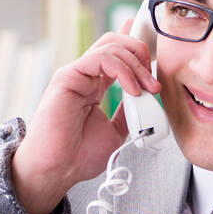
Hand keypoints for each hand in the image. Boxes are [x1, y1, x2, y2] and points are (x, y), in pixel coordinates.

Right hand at [11, 17, 161, 213]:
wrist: (58, 170)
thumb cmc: (78, 156)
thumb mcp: (116, 131)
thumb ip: (128, 112)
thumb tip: (147, 97)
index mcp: (94, 87)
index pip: (115, 55)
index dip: (134, 47)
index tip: (154, 53)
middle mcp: (84, 77)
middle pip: (113, 43)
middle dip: (139, 52)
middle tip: (154, 78)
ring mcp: (76, 75)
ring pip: (109, 46)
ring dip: (136, 64)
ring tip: (148, 88)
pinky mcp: (68, 77)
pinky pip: (101, 58)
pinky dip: (123, 70)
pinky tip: (133, 89)